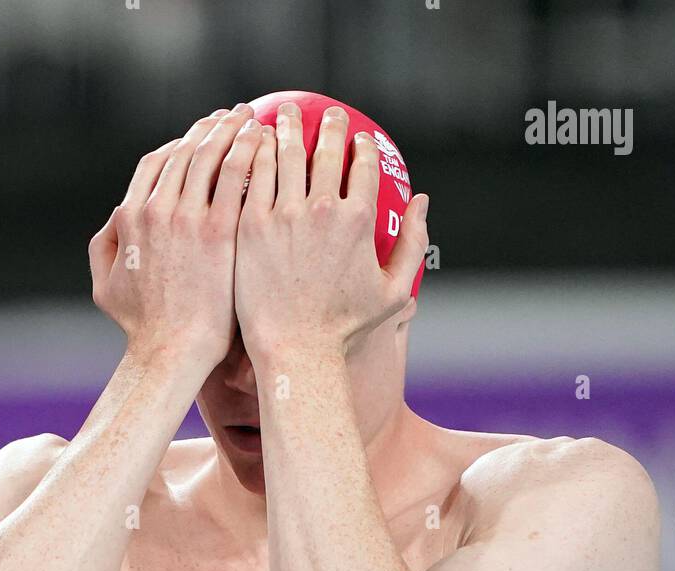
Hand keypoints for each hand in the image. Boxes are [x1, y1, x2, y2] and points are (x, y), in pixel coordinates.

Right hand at [88, 106, 263, 373]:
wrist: (170, 352)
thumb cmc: (141, 329)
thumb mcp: (105, 285)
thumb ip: (107, 244)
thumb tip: (118, 217)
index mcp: (131, 217)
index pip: (156, 162)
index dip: (179, 143)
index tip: (198, 136)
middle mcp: (157, 209)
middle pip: (186, 150)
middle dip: (210, 127)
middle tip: (233, 117)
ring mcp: (188, 217)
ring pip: (212, 154)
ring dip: (233, 130)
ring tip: (253, 121)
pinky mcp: (220, 230)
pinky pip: (237, 175)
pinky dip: (250, 152)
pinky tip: (266, 143)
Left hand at [234, 104, 428, 359]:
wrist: (295, 351)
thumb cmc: (344, 329)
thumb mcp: (393, 293)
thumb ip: (414, 245)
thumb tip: (422, 201)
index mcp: (359, 221)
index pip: (363, 165)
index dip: (361, 145)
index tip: (357, 138)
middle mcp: (323, 210)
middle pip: (326, 150)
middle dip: (328, 124)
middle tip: (325, 116)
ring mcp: (284, 215)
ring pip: (285, 154)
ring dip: (287, 127)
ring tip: (284, 118)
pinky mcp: (252, 224)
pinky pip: (254, 176)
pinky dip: (255, 154)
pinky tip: (253, 147)